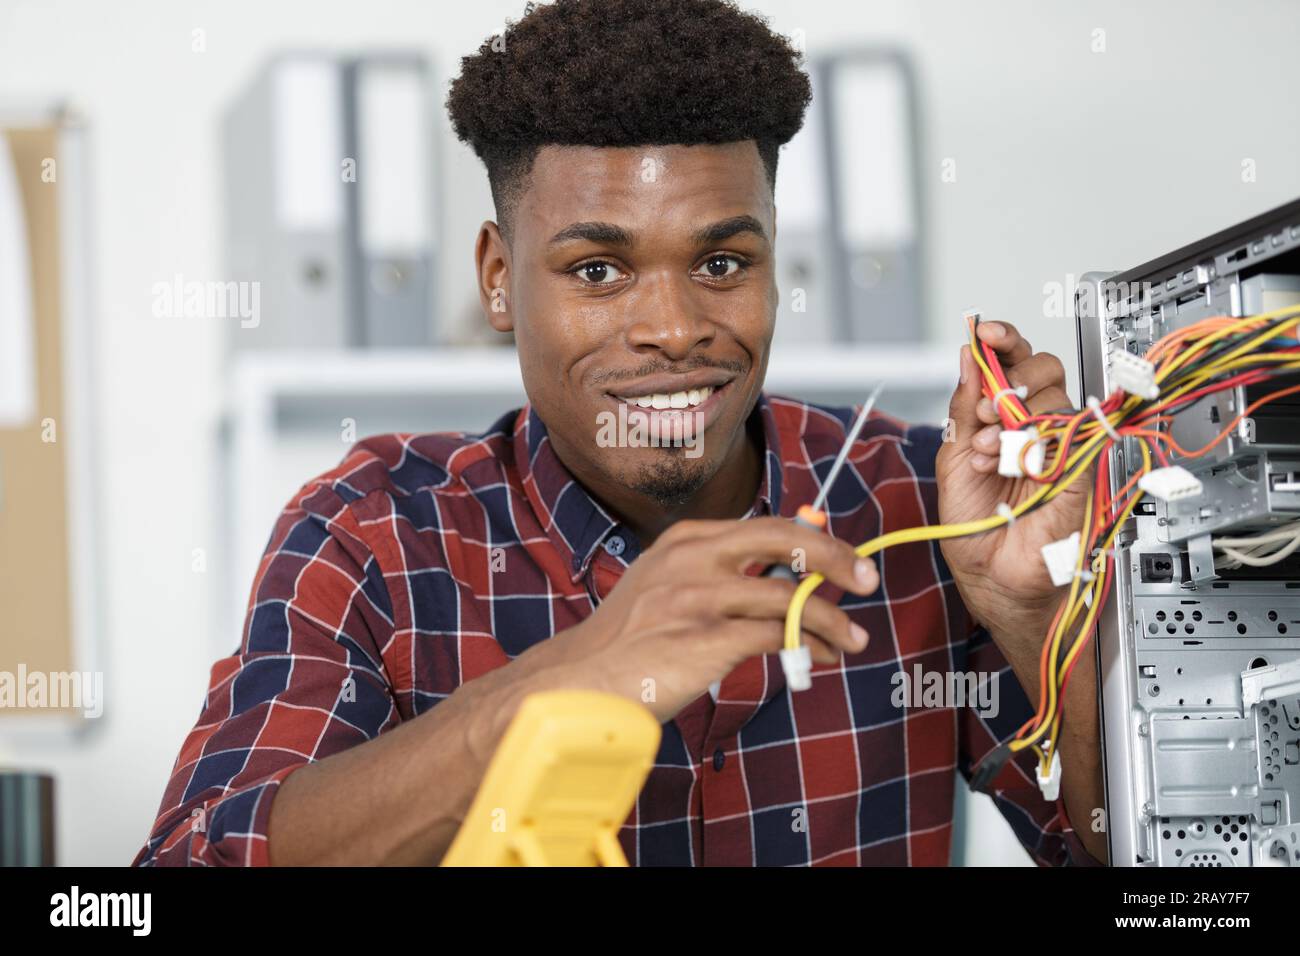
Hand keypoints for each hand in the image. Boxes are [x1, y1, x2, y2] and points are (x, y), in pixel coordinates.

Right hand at [547, 517, 878, 721]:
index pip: (768, 525)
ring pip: (788, 595)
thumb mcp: (665, 587)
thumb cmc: (628, 643)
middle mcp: (692, 558)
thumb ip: (718, 574)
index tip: (844, 561)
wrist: (578, 683)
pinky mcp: (702, 640)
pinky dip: (807, 646)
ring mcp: (696, 597)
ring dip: (831, 620)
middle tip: (868, 580)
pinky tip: (819, 659)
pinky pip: (774, 636)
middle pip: (785, 540)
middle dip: (836, 559)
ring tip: (853, 642)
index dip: (816, 541)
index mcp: (686, 540)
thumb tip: (787, 576)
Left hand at [936, 321, 1090, 632]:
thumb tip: (966, 357)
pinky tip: (1009, 464)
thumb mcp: (953, 459)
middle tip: (984, 410)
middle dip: (1010, 380)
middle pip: (1044, 368)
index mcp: (1006, 417)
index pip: (1015, 362)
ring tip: (986, 453)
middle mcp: (1038, 426)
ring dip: (1011, 420)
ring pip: (1056, 397)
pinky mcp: (1082, 468)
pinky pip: (1071, 433)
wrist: (993, 577)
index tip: (985, 332)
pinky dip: (1033, 444)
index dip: (1004, 340)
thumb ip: (962, 408)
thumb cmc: (976, 527)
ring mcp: (1062, 446)